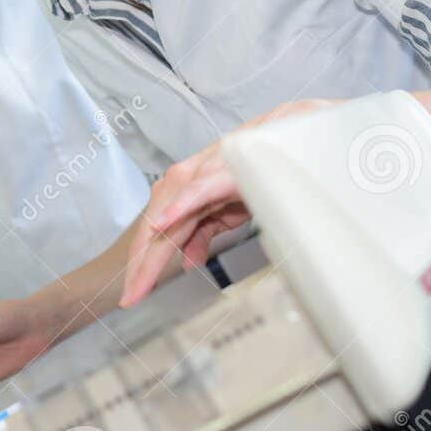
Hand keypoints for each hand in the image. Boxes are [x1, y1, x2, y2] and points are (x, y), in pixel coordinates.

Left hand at [120, 98, 337, 307]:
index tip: (133, 294)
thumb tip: (186, 261)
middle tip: (130, 296)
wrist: (300, 133)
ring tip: (139, 276)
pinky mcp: (227, 165)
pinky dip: (180, 204)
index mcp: (190, 189)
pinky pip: (199, 186)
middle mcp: (191, 176)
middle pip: (155, 222)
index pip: (158, 230)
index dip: (143, 262)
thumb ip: (204, 233)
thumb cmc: (266, 169)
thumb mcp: (231, 211)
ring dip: (153, 244)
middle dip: (140, 262)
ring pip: (169, 208)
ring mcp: (207, 167)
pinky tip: (163, 223)